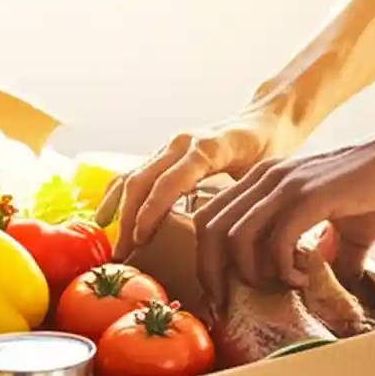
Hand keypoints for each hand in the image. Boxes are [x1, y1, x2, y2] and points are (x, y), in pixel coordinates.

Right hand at [100, 101, 301, 259]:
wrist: (265, 120)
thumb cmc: (269, 150)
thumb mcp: (263, 176)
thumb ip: (244, 202)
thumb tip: (231, 244)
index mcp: (206, 148)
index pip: (170, 181)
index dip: (151, 211)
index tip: (140, 240)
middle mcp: (181, 143)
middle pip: (142, 180)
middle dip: (128, 219)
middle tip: (123, 254)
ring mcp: (168, 147)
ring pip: (132, 177)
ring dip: (118, 211)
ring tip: (110, 244)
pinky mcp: (163, 154)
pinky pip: (132, 174)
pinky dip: (116, 196)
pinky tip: (105, 218)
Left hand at [192, 112, 374, 304]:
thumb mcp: (339, 224)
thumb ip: (324, 251)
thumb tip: (326, 284)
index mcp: (263, 181)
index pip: (209, 220)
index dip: (206, 261)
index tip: (221, 293)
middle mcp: (265, 178)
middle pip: (209, 230)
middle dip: (213, 274)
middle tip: (233, 303)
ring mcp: (286, 185)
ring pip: (235, 236)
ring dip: (250, 273)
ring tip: (277, 287)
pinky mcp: (311, 196)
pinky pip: (277, 240)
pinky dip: (284, 269)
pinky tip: (303, 278)